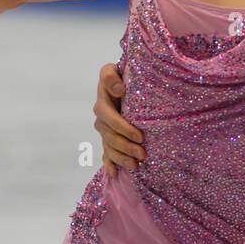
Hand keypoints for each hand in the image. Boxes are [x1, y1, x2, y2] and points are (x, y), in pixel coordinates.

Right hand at [94, 62, 144, 178]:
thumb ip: (111, 77)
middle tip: (143, 153)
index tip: (140, 136)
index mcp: (103, 102)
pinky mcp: (108, 137)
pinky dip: (109, 164)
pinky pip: (106, 153)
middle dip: (126, 147)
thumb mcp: (113, 70)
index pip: (109, 117)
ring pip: (110, 147)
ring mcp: (104, 129)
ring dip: (122, 157)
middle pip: (111, 136)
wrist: (123, 83)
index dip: (123, 128)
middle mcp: (101, 117)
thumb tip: (119, 90)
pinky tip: (114, 173)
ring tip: (136, 165)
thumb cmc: (122, 76)